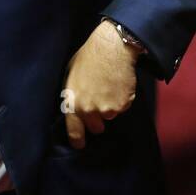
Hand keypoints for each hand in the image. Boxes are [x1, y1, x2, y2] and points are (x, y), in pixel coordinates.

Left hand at [61, 21, 141, 148]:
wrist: (111, 48)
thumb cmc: (89, 57)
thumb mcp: (71, 76)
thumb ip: (73, 95)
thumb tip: (73, 106)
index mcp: (73, 102)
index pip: (74, 130)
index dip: (77, 140)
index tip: (80, 145)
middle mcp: (89, 109)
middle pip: (96, 127)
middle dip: (99, 119)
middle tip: (101, 101)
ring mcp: (107, 109)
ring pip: (111, 115)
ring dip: (112, 105)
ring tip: (109, 86)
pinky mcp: (122, 104)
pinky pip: (124, 107)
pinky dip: (123, 98)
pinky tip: (119, 83)